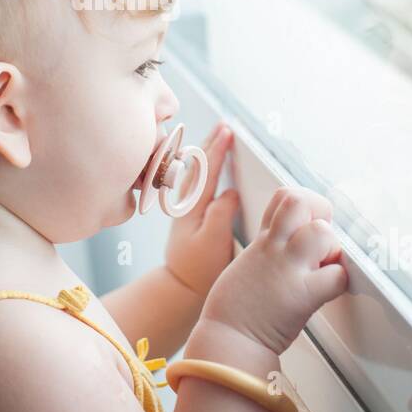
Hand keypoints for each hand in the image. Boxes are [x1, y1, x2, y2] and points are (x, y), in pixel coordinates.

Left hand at [163, 121, 239, 300]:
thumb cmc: (199, 269)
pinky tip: (208, 163)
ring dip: (207, 151)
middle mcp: (186, 202)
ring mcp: (186, 207)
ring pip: (197, 170)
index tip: (228, 131)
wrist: (181, 286)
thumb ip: (221, 214)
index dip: (218, 149)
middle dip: (212, 142)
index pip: (207, 170)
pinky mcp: (189, 214)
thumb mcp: (213, 242)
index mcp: (193, 206)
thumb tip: (230, 191)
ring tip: (217, 135)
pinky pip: (197, 180)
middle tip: (225, 125)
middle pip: (199, 164)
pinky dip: (204, 165)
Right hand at [204, 185, 347, 355]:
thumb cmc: (235, 310)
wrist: (227, 339)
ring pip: (322, 232)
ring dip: (332, 249)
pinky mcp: (302, 295)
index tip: (308, 224)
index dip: (305, 205)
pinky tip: (328, 291)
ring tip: (323, 266)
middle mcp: (275, 247)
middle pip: (302, 201)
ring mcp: (288, 268)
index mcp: (263, 241)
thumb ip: (269, 253)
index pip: (285, 196)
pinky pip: (337, 276)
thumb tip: (289, 251)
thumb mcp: (247, 266)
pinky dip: (339, 282)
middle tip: (320, 242)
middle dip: (321, 215)